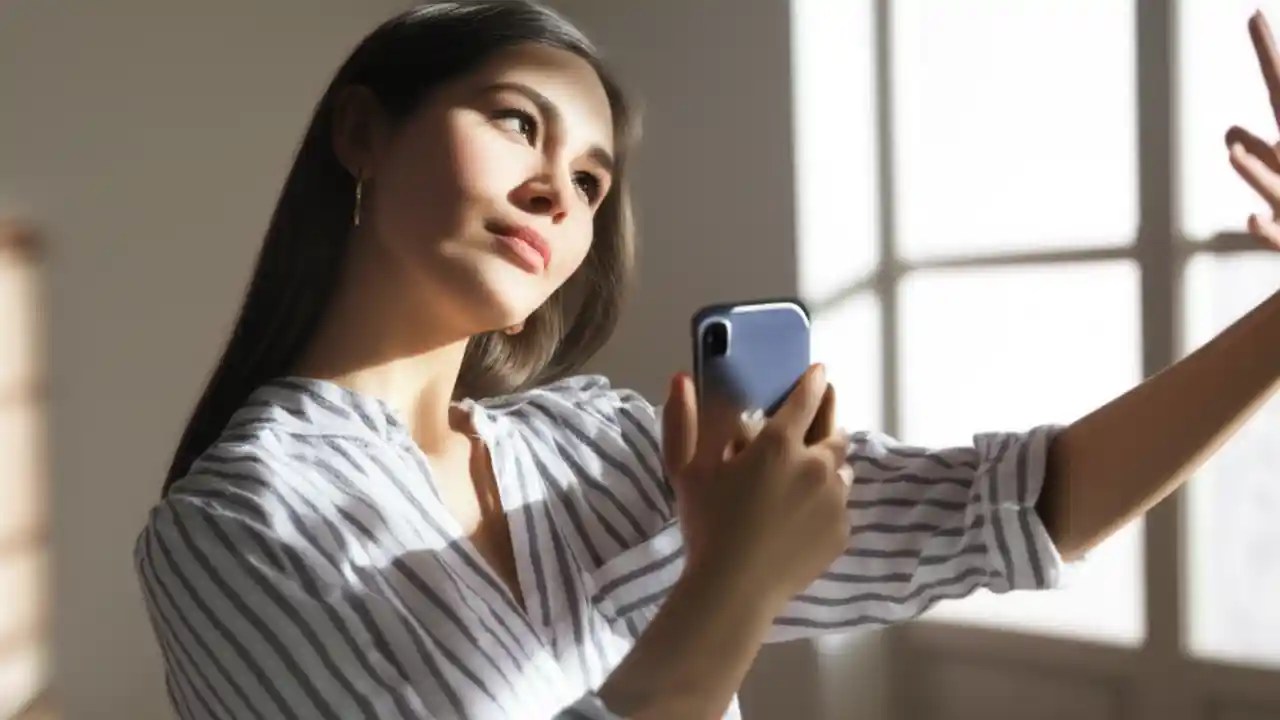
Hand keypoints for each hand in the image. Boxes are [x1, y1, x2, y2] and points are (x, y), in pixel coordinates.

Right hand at [661, 365, 853, 613]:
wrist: (734, 589)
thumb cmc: (707, 524)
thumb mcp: (686, 471)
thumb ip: (683, 421)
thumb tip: (682, 378)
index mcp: (780, 444)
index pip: (807, 400)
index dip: (814, 382)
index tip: (819, 372)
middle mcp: (816, 465)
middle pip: (835, 434)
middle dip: (827, 423)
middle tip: (817, 422)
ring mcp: (834, 500)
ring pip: (841, 471)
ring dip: (828, 466)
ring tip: (809, 476)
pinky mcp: (841, 532)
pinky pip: (839, 508)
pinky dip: (826, 504)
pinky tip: (804, 516)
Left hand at [1227, 11, 1279, 251]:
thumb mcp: (1277, 174)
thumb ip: (1257, 151)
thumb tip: (1231, 133)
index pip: (1278, 89)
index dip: (1266, 52)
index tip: (1253, 15)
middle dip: (1272, 72)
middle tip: (1257, 30)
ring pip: (1271, 181)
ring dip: (1254, 168)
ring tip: (1233, 153)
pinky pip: (1274, 233)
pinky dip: (1263, 228)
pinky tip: (1252, 219)